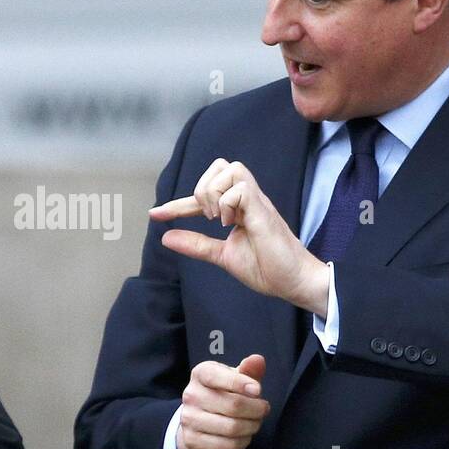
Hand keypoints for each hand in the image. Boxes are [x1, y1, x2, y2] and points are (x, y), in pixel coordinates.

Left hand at [149, 158, 329, 315]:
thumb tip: (166, 237)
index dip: (178, 203)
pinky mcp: (264, 210)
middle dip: (202, 188)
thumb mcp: (223, 256)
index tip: (154, 215)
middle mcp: (248, 199)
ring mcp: (257, 202)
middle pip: (221, 164)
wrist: (294, 283)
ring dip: (214, 193)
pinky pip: (239, 189)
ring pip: (231, 168)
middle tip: (206, 218)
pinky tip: (231, 224)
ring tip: (219, 220)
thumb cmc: (267, 268)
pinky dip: (227, 204)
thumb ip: (197, 245)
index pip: (204, 194)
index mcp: (239, 208)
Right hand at [176, 355, 270, 448]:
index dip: (239, 383)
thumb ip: (248, 370)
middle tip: (263, 409)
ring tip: (255, 422)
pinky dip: (243, 441)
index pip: (216, 376)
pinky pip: (228, 445)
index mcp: (200, 374)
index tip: (258, 390)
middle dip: (256, 409)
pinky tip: (244, 435)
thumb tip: (258, 360)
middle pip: (233, 405)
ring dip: (252, 426)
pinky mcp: (193, 441)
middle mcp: (191, 395)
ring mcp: (189, 419)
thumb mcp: (235, 379)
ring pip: (232, 427)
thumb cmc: (222, 394)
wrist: (197, 422)